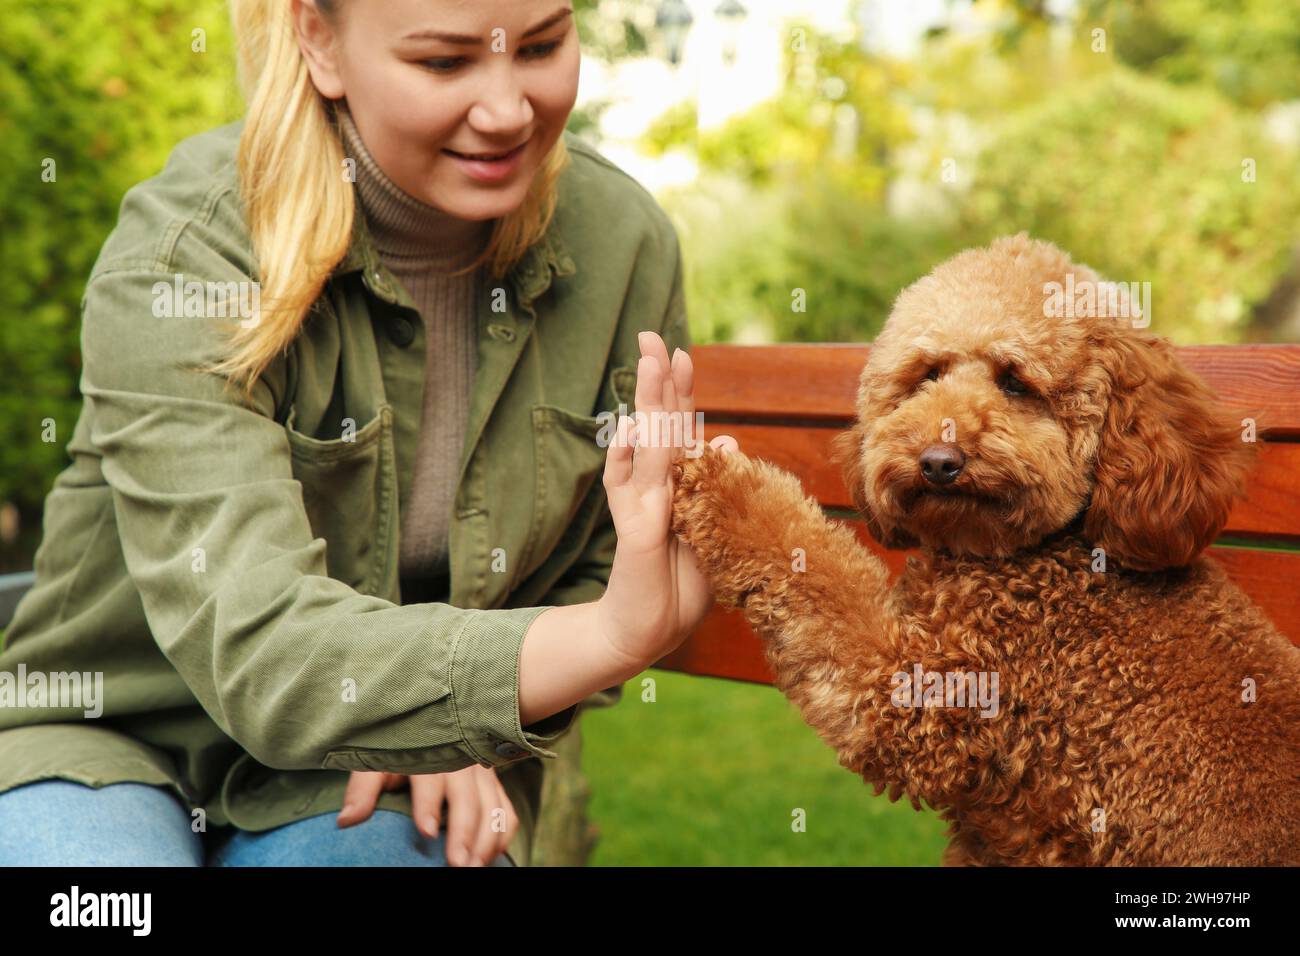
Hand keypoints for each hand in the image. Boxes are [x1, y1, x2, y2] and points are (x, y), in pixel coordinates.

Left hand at [336, 765, 518, 866]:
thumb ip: (362, 789)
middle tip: (457, 864)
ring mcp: (482, 774)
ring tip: (474, 867)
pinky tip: (489, 857)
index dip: (429, 805)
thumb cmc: (398, 751)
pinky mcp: (494, 786)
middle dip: (464, 833)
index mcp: (430, 755)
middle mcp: (461, 763)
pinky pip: (506, 812)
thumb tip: (347, 820)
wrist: (430, 728)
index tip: (426, 831)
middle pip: (468, 799)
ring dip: (486, 840)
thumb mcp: (376, 763)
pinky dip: (502, 835)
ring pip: (493, 807)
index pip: (430, 780)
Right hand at [596, 330, 739, 671]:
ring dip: (647, 401)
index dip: (679, 392)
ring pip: (646, 442)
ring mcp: (640, 502)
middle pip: (658, 424)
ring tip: (648, 362)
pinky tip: (629, 429)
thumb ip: (716, 486)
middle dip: (658, 380)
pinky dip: (626, 459)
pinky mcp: (633, 527)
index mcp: (676, 484)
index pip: (677, 428)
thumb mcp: (713, 528)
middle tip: (652, 337)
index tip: (681, 353)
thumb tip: (723, 440)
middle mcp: (655, 486)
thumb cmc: (682, 584)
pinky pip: (627, 487)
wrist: (649, 629)